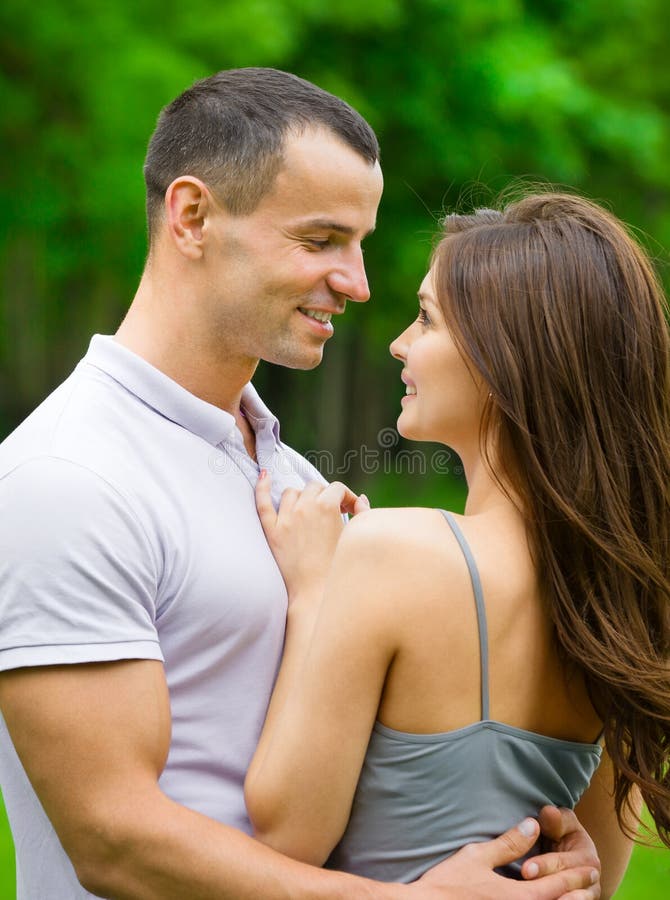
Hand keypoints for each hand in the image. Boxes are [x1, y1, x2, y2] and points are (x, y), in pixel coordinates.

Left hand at [255, 472, 369, 598]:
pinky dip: (262, 486)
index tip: (350, 510)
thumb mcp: (356, 538)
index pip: (338, 488)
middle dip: (325, 496)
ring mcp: (286, 518)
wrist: (316, 595)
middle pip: (315, 487)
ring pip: (292, 493)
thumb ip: (363, 513)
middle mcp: (305, 507)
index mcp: (327, 506)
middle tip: (332, 512)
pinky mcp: (272, 532)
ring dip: (302, 497)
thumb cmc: (341, 569)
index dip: (347, 497)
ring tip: (309, 510)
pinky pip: (262, 503)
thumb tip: (360, 499)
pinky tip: (263, 476)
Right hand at [410, 818, 599, 898]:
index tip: (592, 868)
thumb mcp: (478, 856)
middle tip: (594, 883)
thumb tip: (533, 824)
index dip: (577, 875)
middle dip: (579, 893)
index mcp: (522, 896)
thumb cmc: (450, 884)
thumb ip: (509, 843)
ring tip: (580, 897)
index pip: (558, 885)